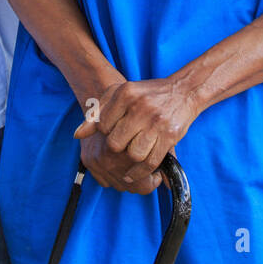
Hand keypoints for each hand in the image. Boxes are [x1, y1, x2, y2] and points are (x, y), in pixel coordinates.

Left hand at [75, 77, 198, 188]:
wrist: (184, 91)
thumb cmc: (148, 94)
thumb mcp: (121, 94)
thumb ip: (98, 112)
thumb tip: (78, 134)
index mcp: (125, 93)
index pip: (102, 125)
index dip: (105, 133)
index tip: (114, 132)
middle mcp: (140, 107)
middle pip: (116, 143)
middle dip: (117, 149)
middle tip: (122, 147)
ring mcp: (156, 122)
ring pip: (133, 154)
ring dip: (130, 161)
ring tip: (131, 158)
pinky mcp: (169, 135)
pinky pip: (151, 161)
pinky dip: (141, 172)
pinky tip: (135, 172)